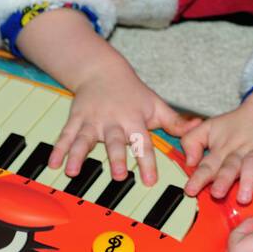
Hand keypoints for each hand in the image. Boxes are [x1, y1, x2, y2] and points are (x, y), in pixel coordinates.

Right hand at [48, 63, 199, 186]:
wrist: (102, 70)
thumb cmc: (133, 92)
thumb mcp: (156, 105)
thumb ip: (176, 122)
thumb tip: (199, 128)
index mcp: (134, 119)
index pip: (143, 143)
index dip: (147, 162)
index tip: (150, 181)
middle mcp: (113, 121)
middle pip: (115, 142)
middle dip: (117, 158)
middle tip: (118, 176)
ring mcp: (92, 120)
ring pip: (85, 139)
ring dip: (78, 155)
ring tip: (72, 172)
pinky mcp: (76, 119)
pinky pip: (65, 135)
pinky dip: (58, 149)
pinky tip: (53, 164)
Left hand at [180, 91, 252, 200]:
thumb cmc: (237, 124)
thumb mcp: (210, 127)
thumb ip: (192, 141)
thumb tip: (189, 162)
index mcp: (222, 149)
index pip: (208, 165)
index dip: (199, 178)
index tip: (190, 190)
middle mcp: (240, 152)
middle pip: (231, 167)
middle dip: (223, 180)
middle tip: (217, 193)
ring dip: (248, 180)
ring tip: (244, 197)